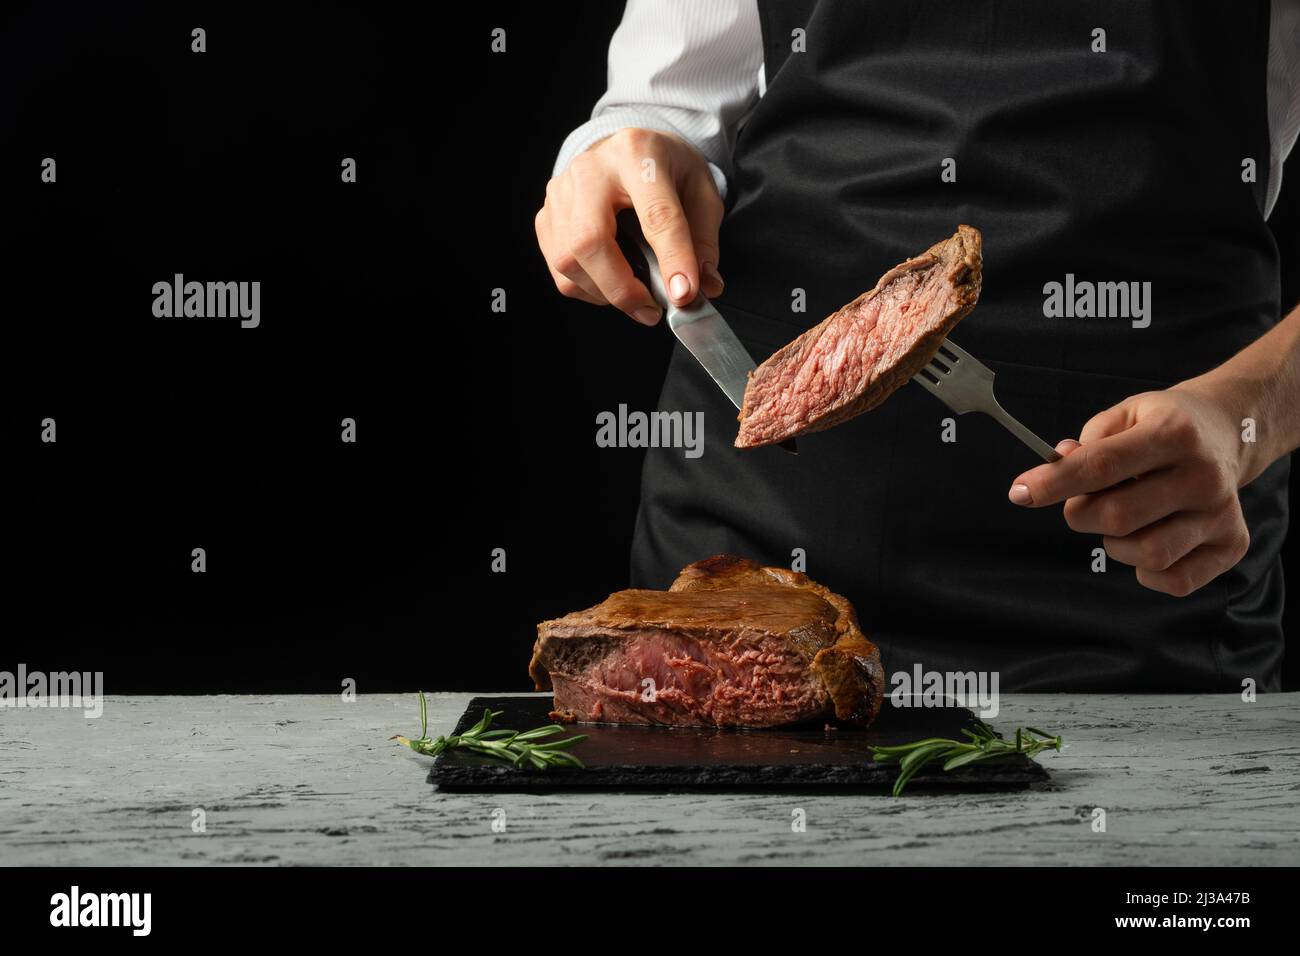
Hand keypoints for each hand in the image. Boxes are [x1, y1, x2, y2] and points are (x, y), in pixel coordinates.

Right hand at [535, 128, 724, 324]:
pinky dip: (587, 289)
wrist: (629, 150)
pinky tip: (611, 284)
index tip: (684, 294)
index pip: (655, 215)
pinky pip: (559, 270)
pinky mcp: (546, 215)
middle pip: (591, 240)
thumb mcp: (701, 193)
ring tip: (636, 298)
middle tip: (651, 310)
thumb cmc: (665, 170)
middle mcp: (591, 169)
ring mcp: (561, 192)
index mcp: (637, 154)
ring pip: (568, 261)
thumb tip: (704, 286)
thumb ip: (704, 241)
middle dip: (622, 288)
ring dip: (604, 294)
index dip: (672, 260)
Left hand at [1007, 385, 1249, 596]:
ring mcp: (1222, 513)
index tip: (1020, 493)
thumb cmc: (1162, 426)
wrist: (1226, 432)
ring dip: (1116, 544)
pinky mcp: (1232, 543)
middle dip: (1082, 514)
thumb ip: (1088, 441)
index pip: (1101, 465)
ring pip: (1147, 554)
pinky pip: (1175, 580)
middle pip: (1117, 517)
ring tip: (1124, 519)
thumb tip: (1056, 466)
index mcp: (1174, 433)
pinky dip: (1147, 571)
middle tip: (1084, 502)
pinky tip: (1147, 539)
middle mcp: (1203, 475)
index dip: (1052, 483)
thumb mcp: (1126, 414)